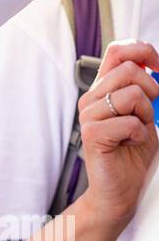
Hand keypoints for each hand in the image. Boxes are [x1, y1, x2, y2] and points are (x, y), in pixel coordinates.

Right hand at [78, 41, 158, 228]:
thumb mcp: (145, 113)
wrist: (120, 189)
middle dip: (151, 91)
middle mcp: (92, 98)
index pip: (117, 51)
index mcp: (103, 89)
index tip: (158, 67)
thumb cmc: (132, 153)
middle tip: (147, 115)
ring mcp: (88, 115)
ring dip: (145, 116)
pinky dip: (139, 134)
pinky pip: (130, 121)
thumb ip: (145, 90)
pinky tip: (130, 143)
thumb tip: (155, 67)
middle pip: (129, 70)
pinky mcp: (91, 133)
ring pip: (132, 94)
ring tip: (136, 132)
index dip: (142, 51)